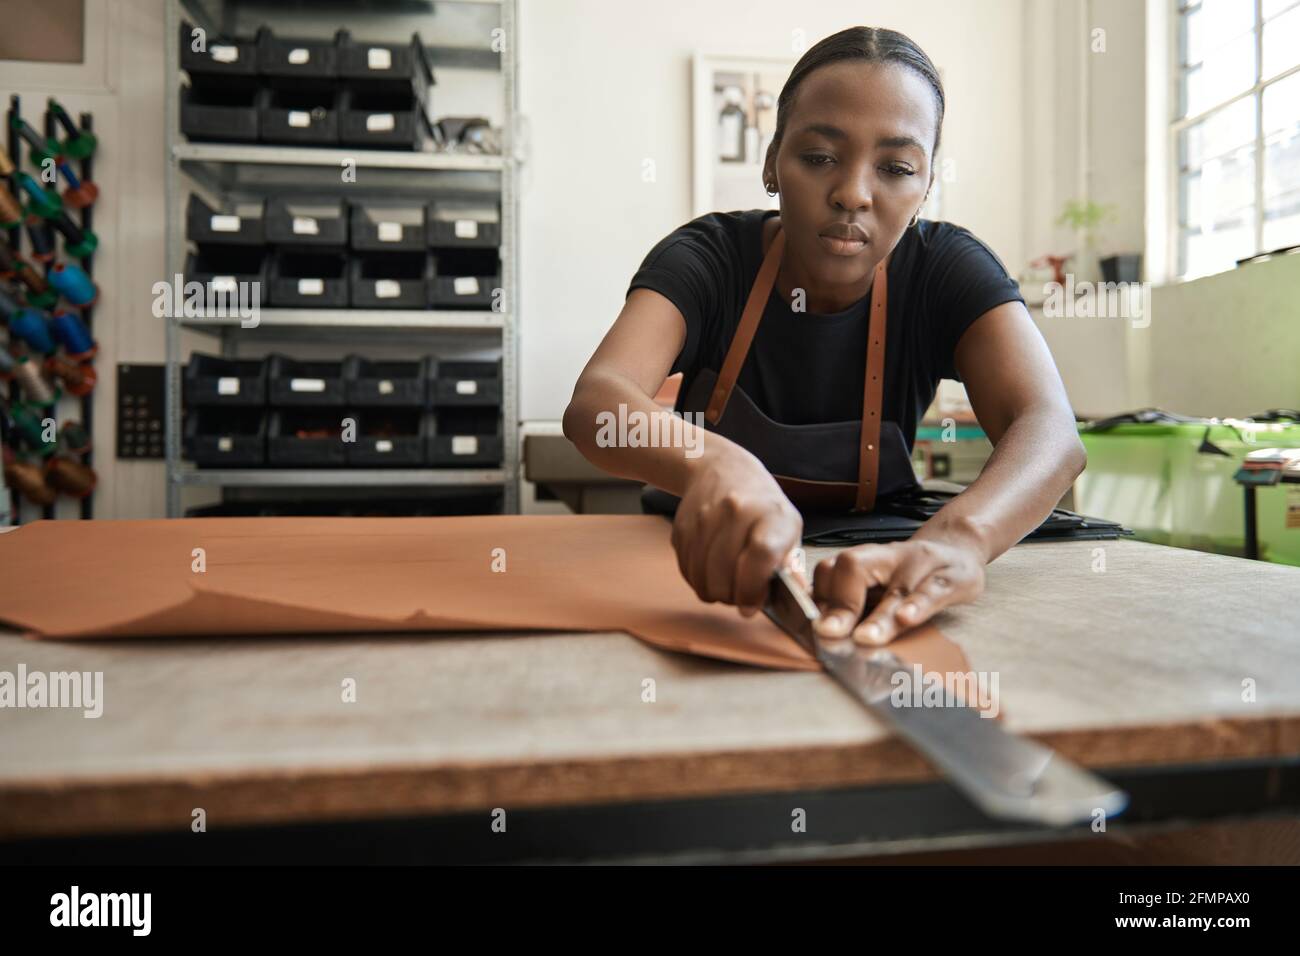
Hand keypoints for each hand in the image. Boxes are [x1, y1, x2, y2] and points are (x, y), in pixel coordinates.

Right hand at [672, 448, 801, 616]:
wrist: (721, 470)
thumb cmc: (761, 506)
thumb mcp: (787, 526)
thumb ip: (790, 563)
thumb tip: (796, 593)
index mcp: (770, 513)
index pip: (761, 553)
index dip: (754, 586)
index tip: (752, 604)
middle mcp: (735, 512)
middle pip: (725, 575)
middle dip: (733, 597)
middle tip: (741, 594)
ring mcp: (704, 519)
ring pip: (703, 579)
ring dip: (715, 592)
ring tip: (727, 583)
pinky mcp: (681, 529)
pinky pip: (687, 572)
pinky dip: (699, 580)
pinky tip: (712, 570)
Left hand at [811, 539, 984, 644]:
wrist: (960, 549)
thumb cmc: (911, 574)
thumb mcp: (881, 581)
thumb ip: (851, 599)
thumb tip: (816, 629)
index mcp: (866, 558)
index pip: (831, 569)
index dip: (818, 597)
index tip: (812, 626)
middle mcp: (889, 557)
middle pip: (855, 569)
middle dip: (841, 605)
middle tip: (829, 633)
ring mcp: (921, 565)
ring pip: (895, 589)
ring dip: (878, 616)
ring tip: (865, 638)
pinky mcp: (953, 579)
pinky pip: (933, 590)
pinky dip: (919, 605)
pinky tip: (907, 618)